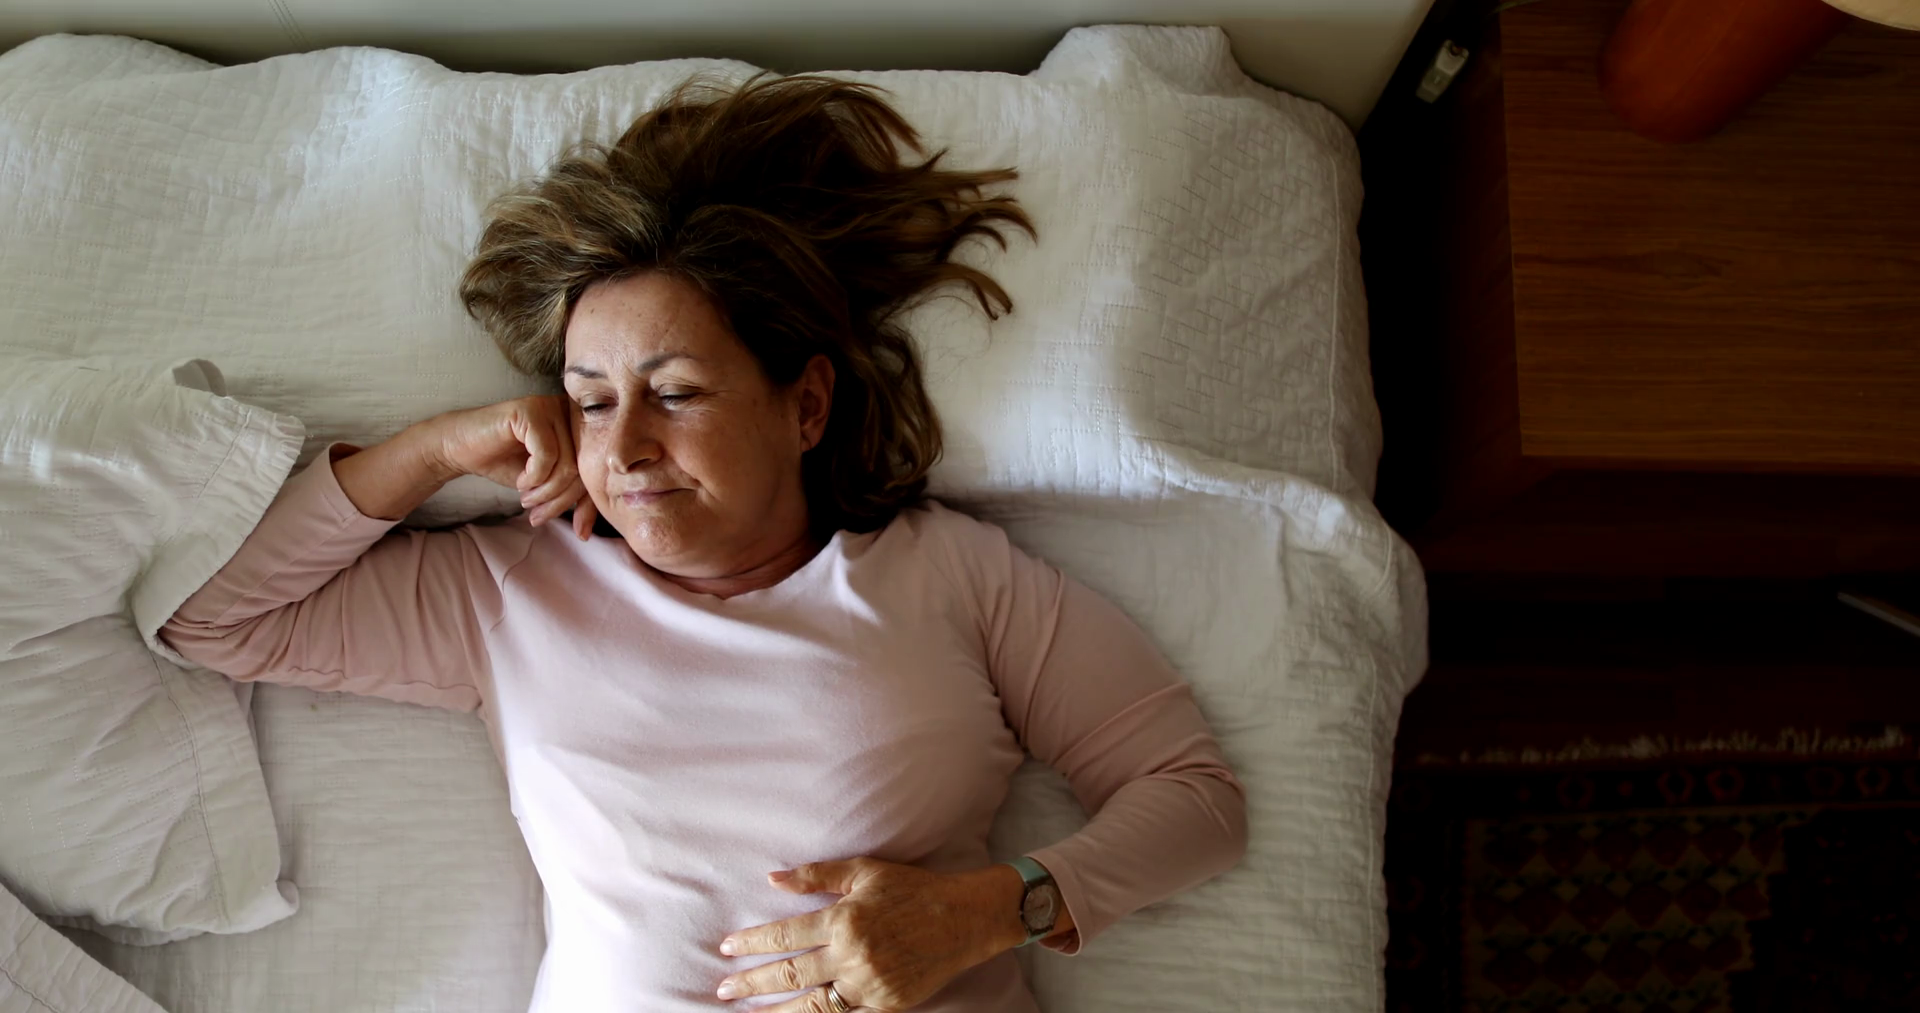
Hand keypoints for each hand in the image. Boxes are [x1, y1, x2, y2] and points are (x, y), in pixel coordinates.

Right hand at [428, 395, 597, 539]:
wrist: (462, 447)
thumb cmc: (506, 463)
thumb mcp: (547, 485)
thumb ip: (571, 497)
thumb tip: (587, 531)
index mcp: (582, 427)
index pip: (598, 471)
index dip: (589, 505)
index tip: (579, 530)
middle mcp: (570, 412)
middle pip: (584, 469)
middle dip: (561, 501)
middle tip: (537, 514)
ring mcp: (551, 408)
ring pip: (567, 465)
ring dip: (545, 493)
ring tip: (527, 498)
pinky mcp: (530, 410)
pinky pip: (547, 455)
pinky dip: (534, 477)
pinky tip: (521, 480)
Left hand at [715, 859, 1027, 1011]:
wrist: (965, 919)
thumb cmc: (914, 889)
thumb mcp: (866, 871)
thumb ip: (818, 875)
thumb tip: (773, 879)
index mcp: (844, 919)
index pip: (785, 935)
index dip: (751, 942)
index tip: (726, 948)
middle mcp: (852, 955)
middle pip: (790, 974)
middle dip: (751, 982)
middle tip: (722, 988)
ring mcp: (869, 984)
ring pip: (811, 1005)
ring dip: (775, 1011)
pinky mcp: (886, 1005)